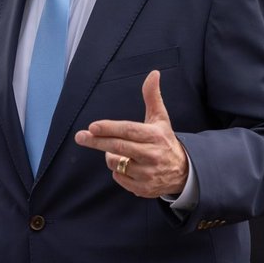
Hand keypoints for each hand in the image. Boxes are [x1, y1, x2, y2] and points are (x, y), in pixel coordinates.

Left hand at [74, 71, 188, 198]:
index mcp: (155, 136)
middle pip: (118, 147)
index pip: (129, 131)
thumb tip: (153, 73)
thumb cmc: (165, 140)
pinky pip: (119, 177)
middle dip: (96, 141)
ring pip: (116, 163)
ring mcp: (147, 173)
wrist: (183, 172)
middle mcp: (152, 155)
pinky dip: (118, 170)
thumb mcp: (161, 118)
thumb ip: (152, 96)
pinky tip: (128, 165)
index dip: (109, 128)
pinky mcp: (142, 188)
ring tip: (120, 152)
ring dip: (112, 156)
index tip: (92, 126)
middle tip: (80, 136)